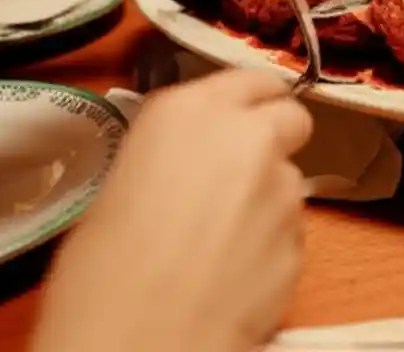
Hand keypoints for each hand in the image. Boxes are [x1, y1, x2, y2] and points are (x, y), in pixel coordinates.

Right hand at [31, 70, 313, 351]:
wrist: (142, 341)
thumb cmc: (101, 270)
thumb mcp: (121, 186)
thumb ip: (174, 158)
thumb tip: (188, 170)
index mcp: (191, 110)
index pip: (250, 78)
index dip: (248, 101)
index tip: (237, 118)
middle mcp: (248, 137)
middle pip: (291, 116)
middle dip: (275, 137)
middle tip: (241, 170)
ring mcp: (284, 188)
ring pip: (292, 178)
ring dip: (269, 197)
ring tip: (223, 238)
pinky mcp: (302, 241)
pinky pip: (291, 230)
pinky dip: (271, 243)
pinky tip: (234, 271)